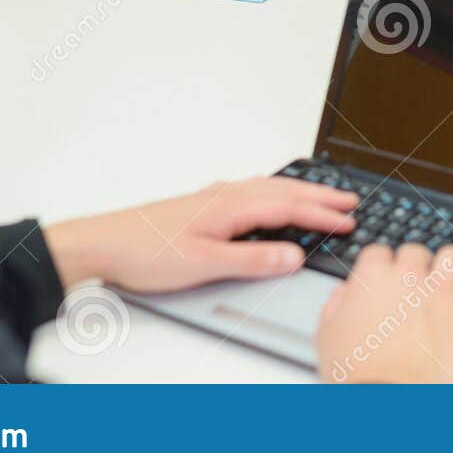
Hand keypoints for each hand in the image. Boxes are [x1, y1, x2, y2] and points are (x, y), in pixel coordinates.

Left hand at [43, 176, 358, 292]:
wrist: (103, 243)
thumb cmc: (145, 251)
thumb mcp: (204, 264)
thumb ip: (252, 260)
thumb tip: (293, 256)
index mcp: (232, 206)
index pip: (289, 208)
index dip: (322, 215)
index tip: (348, 221)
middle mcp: (226, 195)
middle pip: (284, 191)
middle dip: (319, 195)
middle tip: (350, 200)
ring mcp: (214, 198)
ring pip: (269, 188)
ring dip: (300, 192)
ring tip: (322, 197)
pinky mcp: (203, 205)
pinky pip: (252, 190)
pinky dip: (275, 192)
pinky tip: (271, 198)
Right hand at [315, 243, 452, 382]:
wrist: (386, 406)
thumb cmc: (356, 379)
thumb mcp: (327, 338)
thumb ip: (336, 305)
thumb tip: (345, 293)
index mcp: (372, 278)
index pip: (380, 252)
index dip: (383, 268)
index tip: (386, 282)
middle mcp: (409, 277)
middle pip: (417, 251)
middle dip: (417, 267)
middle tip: (416, 291)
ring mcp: (443, 294)